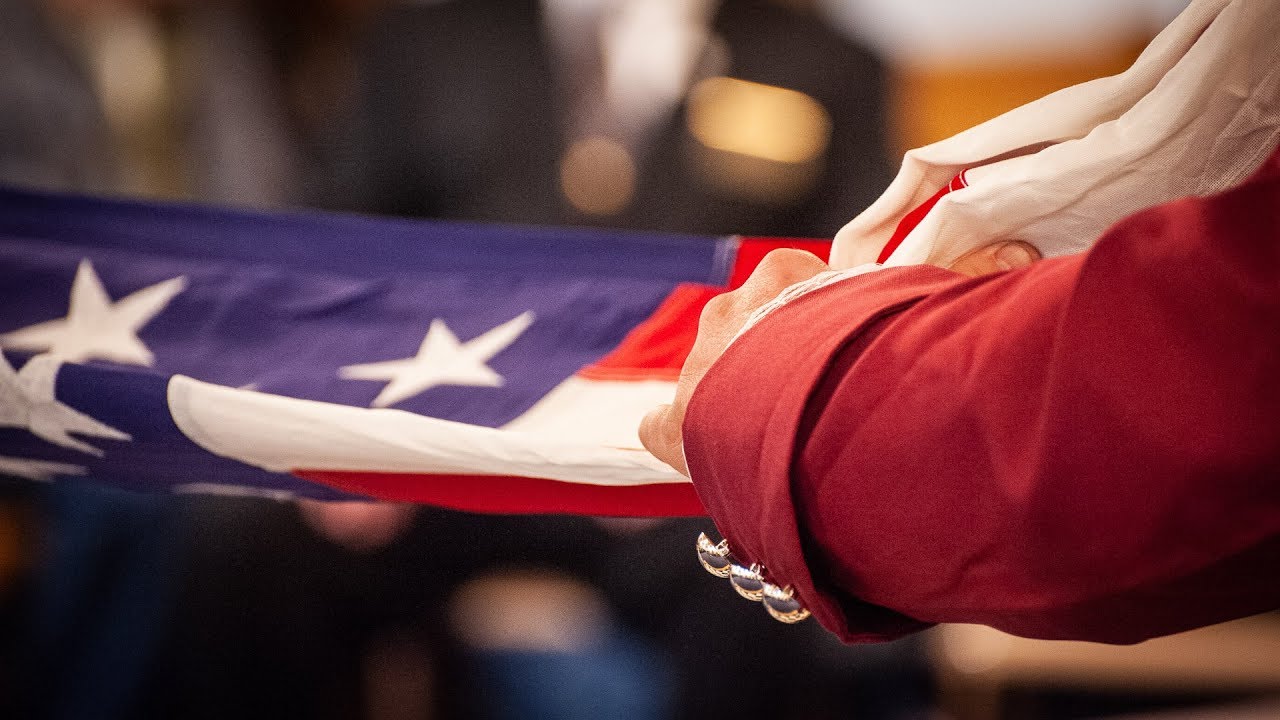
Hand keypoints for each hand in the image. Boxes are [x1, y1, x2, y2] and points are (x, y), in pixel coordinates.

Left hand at [638, 241, 1040, 474]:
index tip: (846, 346)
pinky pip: (664, 427)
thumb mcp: (920, 307)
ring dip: (739, 393)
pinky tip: (691, 452)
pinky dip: (677, 436)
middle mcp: (737, 309)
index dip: (828, 319)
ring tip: (776, 430)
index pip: (806, 288)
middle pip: (758, 327)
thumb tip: (1021, 249)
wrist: (810, 403)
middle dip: (778, 354)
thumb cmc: (869, 353)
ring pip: (717, 371)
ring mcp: (701, 362)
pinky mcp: (677, 419)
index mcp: (790, 278)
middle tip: (812, 393)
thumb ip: (964, 283)